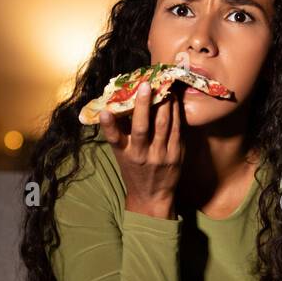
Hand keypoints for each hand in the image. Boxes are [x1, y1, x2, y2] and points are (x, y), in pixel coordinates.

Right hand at [100, 81, 183, 219]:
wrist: (153, 195)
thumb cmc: (134, 170)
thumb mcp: (122, 154)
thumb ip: (121, 133)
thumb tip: (116, 103)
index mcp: (124, 154)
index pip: (114, 138)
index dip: (108, 125)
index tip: (104, 111)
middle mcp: (141, 155)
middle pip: (141, 128)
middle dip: (143, 105)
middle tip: (145, 85)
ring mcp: (161, 155)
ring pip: (163, 125)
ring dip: (164, 104)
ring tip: (163, 86)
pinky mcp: (177, 154)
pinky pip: (177, 129)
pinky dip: (176, 113)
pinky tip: (174, 100)